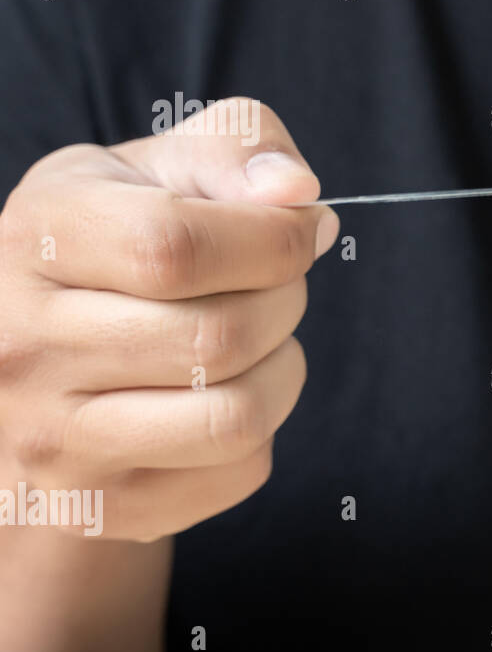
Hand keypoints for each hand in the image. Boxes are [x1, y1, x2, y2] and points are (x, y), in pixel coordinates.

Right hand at [0, 98, 338, 540]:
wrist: (43, 352)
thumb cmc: (120, 240)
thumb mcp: (163, 167)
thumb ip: (240, 147)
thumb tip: (296, 192)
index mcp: (38, 238)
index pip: (176, 248)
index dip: (273, 239)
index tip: (303, 229)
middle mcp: (23, 346)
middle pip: (220, 338)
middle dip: (286, 300)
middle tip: (277, 284)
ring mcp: (54, 440)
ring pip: (235, 418)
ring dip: (283, 369)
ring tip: (259, 338)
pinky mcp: (101, 503)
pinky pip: (239, 471)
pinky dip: (265, 428)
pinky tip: (224, 391)